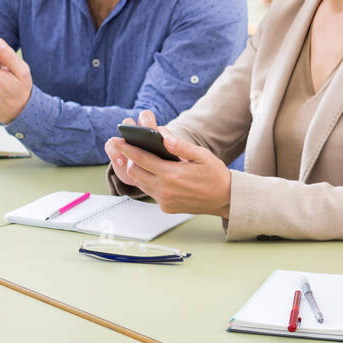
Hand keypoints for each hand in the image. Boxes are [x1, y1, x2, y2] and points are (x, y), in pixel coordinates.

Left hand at [104, 109, 230, 215]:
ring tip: (144, 161)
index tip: (117, 141)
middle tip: (131, 150)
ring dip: (139, 171)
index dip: (126, 148)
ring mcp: (164, 200)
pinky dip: (150, 182)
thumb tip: (162, 134)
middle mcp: (164, 189)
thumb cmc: (216, 176)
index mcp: (171, 174)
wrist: (226, 199)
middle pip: (134, 172)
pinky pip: (150, 192)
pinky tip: (159, 175)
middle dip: (130, 160)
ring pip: (140, 183)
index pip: (140, 159)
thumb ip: (180, 146)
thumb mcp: (202, 156)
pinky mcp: (166, 207)